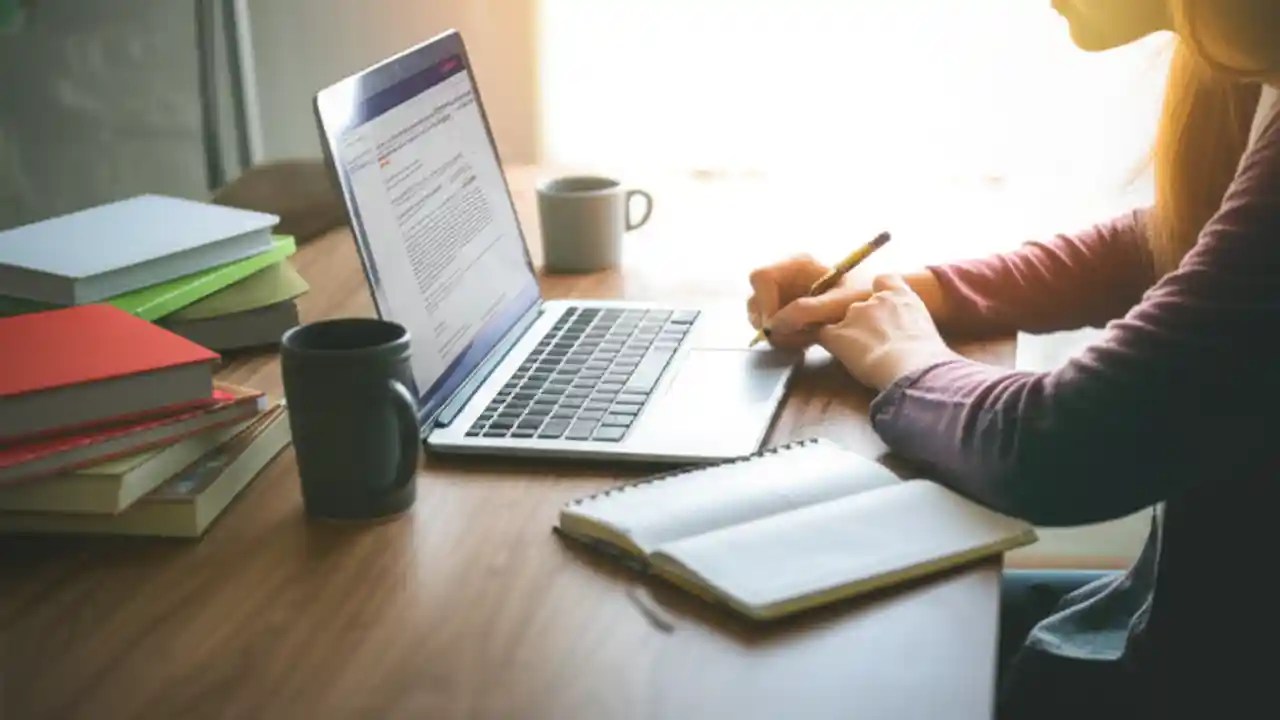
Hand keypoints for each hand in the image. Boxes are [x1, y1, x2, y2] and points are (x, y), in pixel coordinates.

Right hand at [746, 254, 871, 348]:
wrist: (877, 308)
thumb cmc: (863, 297)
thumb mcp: (838, 304)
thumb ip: (806, 311)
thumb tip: (773, 326)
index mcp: (797, 265)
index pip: (761, 277)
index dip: (764, 302)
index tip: (776, 326)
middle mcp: (786, 276)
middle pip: (755, 298)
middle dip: (770, 322)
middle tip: (791, 337)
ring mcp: (784, 294)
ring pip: (759, 314)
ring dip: (777, 332)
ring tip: (803, 339)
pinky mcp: (787, 310)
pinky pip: (771, 325)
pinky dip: (784, 336)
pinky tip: (804, 339)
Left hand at [817, 274, 961, 390]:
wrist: (911, 365)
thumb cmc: (928, 356)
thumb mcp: (927, 331)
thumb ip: (913, 325)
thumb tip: (915, 339)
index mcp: (902, 296)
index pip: (884, 280)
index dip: (878, 291)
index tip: (880, 304)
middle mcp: (875, 300)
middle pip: (860, 305)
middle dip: (862, 321)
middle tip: (871, 342)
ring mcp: (854, 314)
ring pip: (842, 321)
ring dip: (847, 333)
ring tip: (858, 354)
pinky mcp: (836, 334)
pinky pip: (824, 335)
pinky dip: (829, 343)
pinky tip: (838, 355)